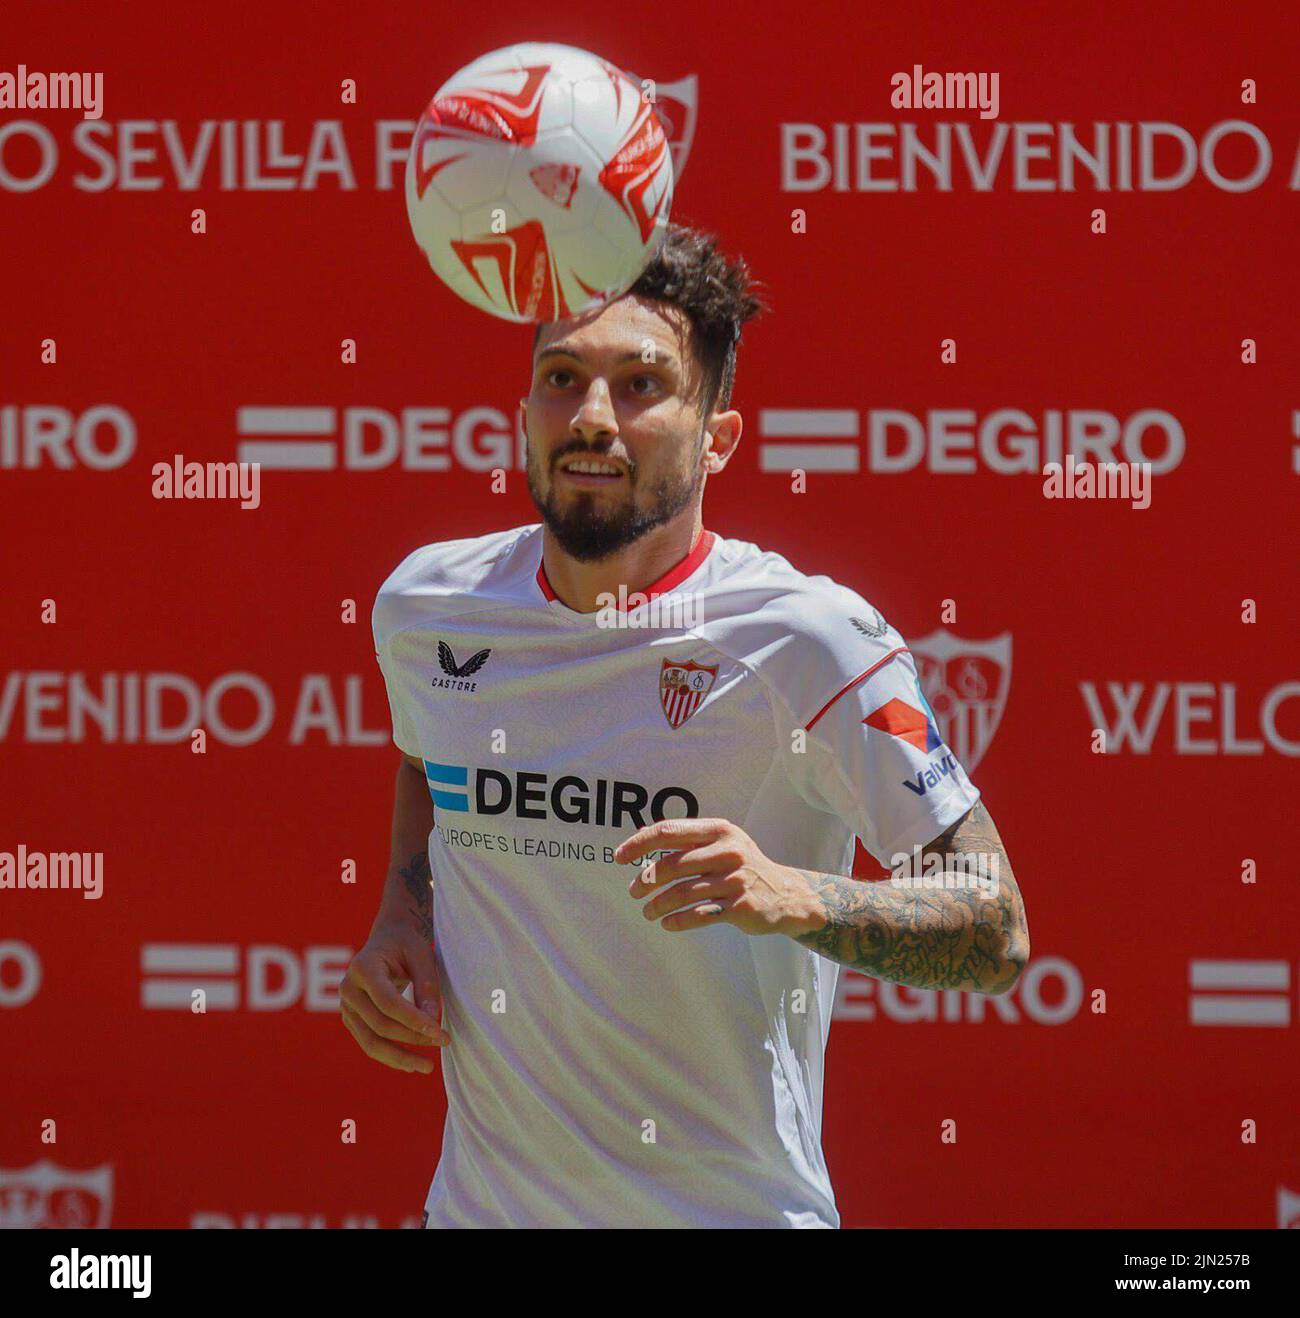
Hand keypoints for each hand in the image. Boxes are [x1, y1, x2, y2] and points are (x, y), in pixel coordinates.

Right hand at [339, 917, 448, 1073]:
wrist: (389, 938)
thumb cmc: (408, 944)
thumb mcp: (422, 955)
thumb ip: (427, 986)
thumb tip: (432, 1022)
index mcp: (363, 967)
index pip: (388, 1002)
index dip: (413, 1020)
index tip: (440, 1032)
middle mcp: (348, 988)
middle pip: (380, 1024)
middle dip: (413, 1037)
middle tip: (443, 1041)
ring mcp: (346, 1006)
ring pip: (370, 1041)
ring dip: (400, 1057)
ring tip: (427, 1066)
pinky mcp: (351, 1019)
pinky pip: (369, 1043)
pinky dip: (390, 1055)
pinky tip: (412, 1063)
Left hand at [616, 818, 819, 937]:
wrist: (786, 894)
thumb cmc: (743, 866)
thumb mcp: (723, 842)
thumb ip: (690, 841)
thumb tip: (641, 843)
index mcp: (719, 830)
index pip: (668, 831)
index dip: (639, 843)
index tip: (619, 857)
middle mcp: (727, 851)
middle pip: (672, 864)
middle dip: (646, 880)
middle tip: (633, 891)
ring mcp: (734, 879)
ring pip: (682, 893)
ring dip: (657, 905)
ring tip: (648, 912)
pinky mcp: (739, 906)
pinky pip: (698, 915)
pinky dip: (677, 921)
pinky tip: (667, 924)